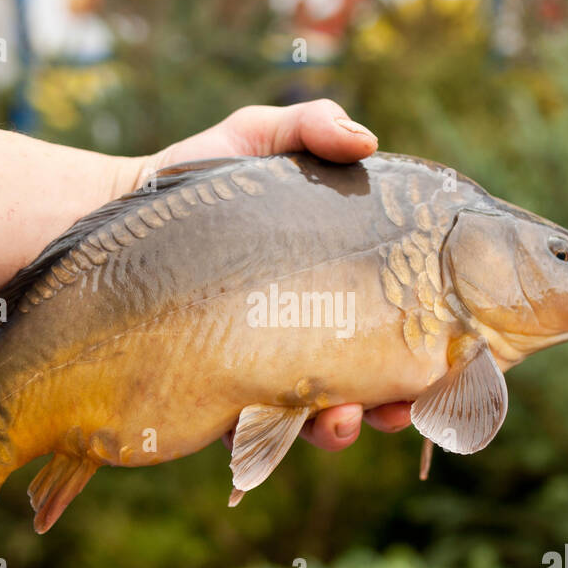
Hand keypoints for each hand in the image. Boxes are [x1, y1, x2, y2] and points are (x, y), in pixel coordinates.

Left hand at [147, 99, 411, 450]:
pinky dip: (267, 440)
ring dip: (341, 427)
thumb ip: (312, 128)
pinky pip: (251, 435)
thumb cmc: (204, 175)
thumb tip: (365, 142)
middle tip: (398, 406)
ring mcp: (269, 370)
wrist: (121, 212)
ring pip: (320, 419)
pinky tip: (268, 425)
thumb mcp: (260, 136)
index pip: (404, 323)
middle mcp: (316, 334)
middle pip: (376, 385)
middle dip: (394, 405)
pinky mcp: (219, 395)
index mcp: (342, 284)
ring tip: (339, 419)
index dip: (433, 347)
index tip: (446, 359)